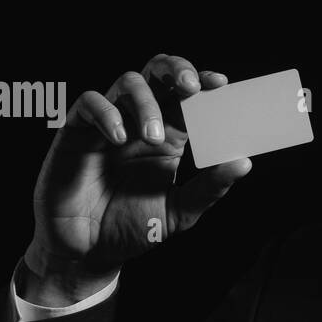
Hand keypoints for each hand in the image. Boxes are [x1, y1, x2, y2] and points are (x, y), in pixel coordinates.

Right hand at [23, 54, 253, 301]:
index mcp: (170, 136)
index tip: (221, 84)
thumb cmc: (134, 229)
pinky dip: (107, 113)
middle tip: (191, 87)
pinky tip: (119, 137)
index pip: (188, 98)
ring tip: (152, 138)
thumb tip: (244, 162)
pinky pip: (89, 104)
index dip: (204, 84)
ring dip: (146, 102)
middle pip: (158, 73)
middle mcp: (140, 122)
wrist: (89, 251)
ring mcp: (108, 124)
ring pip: (128, 83)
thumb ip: (210, 188)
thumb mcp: (179, 213)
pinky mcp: (76, 132)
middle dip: (177, 70)